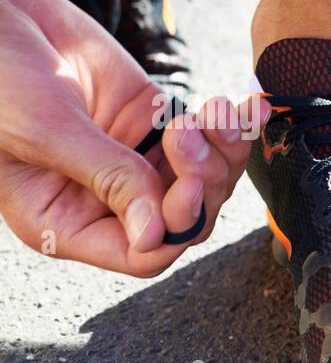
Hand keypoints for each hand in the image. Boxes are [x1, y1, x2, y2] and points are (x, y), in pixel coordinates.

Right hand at [0, 0, 263, 277]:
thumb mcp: (46, 130)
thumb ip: (105, 177)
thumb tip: (154, 236)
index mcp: (67, 220)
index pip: (142, 254)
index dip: (176, 227)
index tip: (189, 184)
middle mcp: (106, 200)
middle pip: (185, 218)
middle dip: (203, 180)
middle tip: (188, 131)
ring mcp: (136, 160)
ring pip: (206, 180)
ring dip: (223, 149)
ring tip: (214, 110)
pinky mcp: (156, 121)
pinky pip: (209, 137)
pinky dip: (235, 125)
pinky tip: (253, 107)